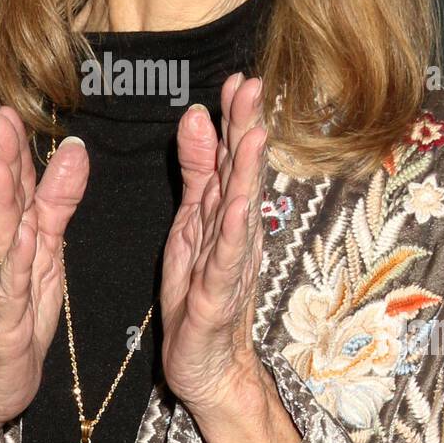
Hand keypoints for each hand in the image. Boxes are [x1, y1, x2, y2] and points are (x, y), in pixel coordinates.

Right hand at [0, 109, 88, 436]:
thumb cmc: (17, 318)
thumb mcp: (44, 254)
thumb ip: (56, 204)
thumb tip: (74, 149)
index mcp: (10, 235)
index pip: (13, 183)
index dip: (13, 145)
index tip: (10, 105)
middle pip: (0, 200)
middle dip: (1, 157)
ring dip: (0, 199)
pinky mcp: (4, 323)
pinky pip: (10, 288)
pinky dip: (14, 262)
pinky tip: (19, 238)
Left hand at [160, 73, 268, 417]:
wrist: (206, 365)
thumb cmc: (199, 293)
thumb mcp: (189, 223)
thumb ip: (196, 171)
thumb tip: (197, 116)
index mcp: (221, 211)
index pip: (230, 156)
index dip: (234, 116)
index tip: (238, 77)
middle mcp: (234, 231)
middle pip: (241, 173)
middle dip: (245, 128)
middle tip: (251, 86)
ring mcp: (230, 262)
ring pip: (240, 210)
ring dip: (247, 173)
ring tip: (254, 135)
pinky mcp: (217, 295)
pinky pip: (226, 259)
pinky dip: (232, 231)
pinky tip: (236, 206)